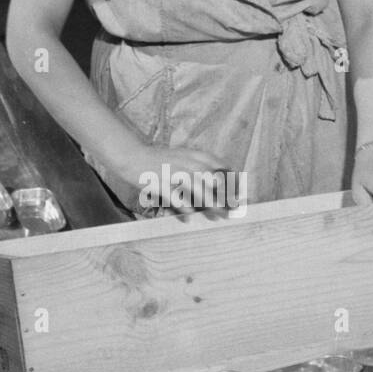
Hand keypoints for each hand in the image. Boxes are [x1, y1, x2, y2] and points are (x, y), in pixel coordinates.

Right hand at [111, 144, 238, 214]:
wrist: (133, 156)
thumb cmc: (162, 162)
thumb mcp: (184, 158)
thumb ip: (201, 168)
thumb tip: (221, 189)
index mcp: (194, 155)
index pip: (219, 166)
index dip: (231, 181)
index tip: (238, 196)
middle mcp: (185, 161)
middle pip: (210, 178)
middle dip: (222, 194)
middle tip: (231, 210)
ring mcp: (172, 171)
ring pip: (194, 186)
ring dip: (208, 202)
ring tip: (217, 215)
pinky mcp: (158, 181)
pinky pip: (173, 194)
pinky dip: (182, 205)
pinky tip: (190, 216)